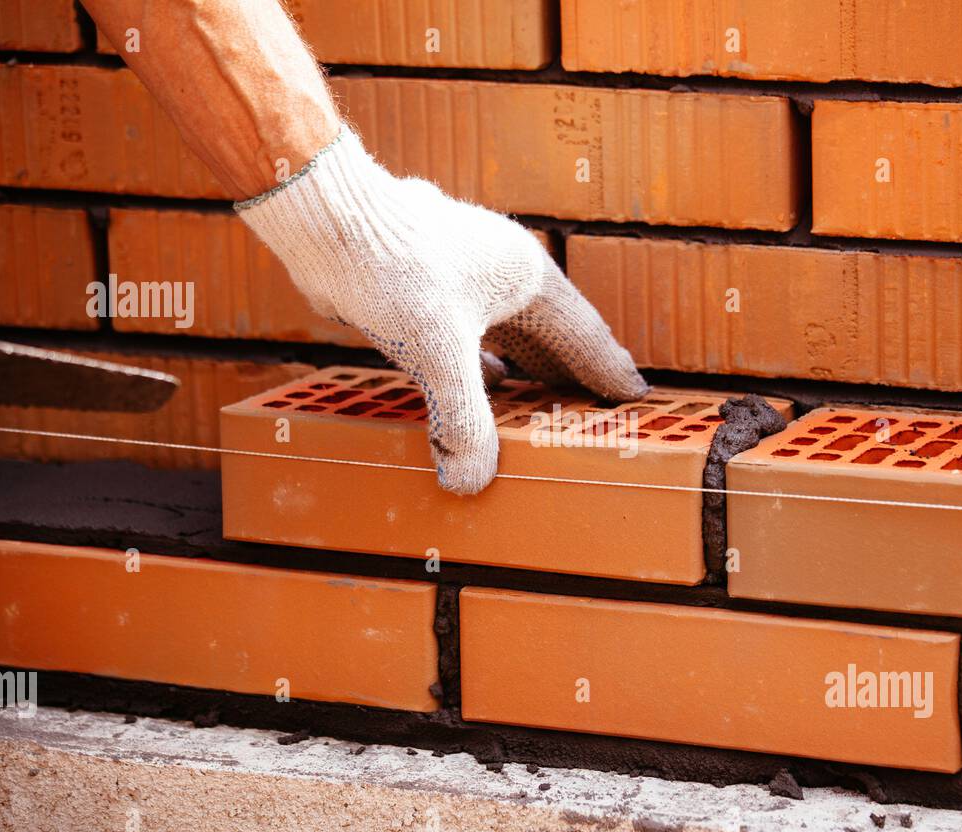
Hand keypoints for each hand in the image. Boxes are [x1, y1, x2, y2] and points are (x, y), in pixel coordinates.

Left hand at [238, 125, 648, 493]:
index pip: (582, 335)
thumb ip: (463, 420)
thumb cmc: (393, 269)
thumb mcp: (439, 353)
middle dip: (570, 374)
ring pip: (509, 332)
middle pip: (550, 334)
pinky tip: (482, 382)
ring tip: (544, 406)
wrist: (326, 220)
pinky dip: (483, 362)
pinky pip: (471, 333)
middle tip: (595, 411)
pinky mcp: (426, 283)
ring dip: (526, 370)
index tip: (634, 396)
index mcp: (526, 277)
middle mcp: (502, 270)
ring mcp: (464, 272)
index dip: (607, 371)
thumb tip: (470, 481)